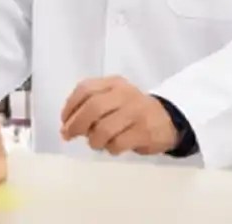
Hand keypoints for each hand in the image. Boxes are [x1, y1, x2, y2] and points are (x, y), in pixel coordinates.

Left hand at [59, 76, 177, 155]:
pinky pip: (117, 143)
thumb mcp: (114, 98)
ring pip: (103, 128)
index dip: (70, 106)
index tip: (64, 120)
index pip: (85, 89)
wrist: (167, 120)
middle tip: (69, 135)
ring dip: (94, 140)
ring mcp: (135, 112)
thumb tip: (67, 125)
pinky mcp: (143, 131)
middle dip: (76, 124)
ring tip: (96, 143)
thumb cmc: (131, 110)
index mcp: (113, 83)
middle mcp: (124, 94)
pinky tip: (112, 147)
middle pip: (93, 108)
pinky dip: (110, 148)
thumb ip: (91, 105)